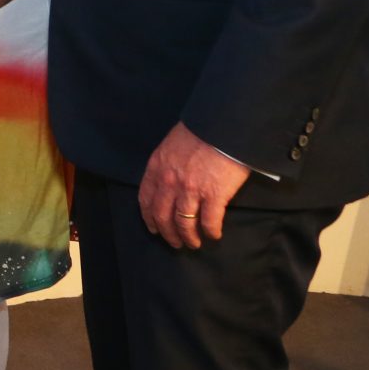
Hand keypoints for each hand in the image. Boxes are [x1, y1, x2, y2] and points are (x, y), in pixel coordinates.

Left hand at [138, 122, 252, 248]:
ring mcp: (191, 190)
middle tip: (175, 243)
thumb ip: (166, 164)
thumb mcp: (171, 145)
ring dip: (188, 237)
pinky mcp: (214, 196)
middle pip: (163, 216)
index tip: (153, 228)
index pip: (145, 199)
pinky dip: (211, 231)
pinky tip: (214, 235)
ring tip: (194, 243)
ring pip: (184, 223)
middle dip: (168, 233)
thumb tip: (168, 179)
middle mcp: (169, 182)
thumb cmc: (200, 131)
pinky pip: (209, 221)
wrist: (222, 126)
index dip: (149, 218)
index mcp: (157, 167)